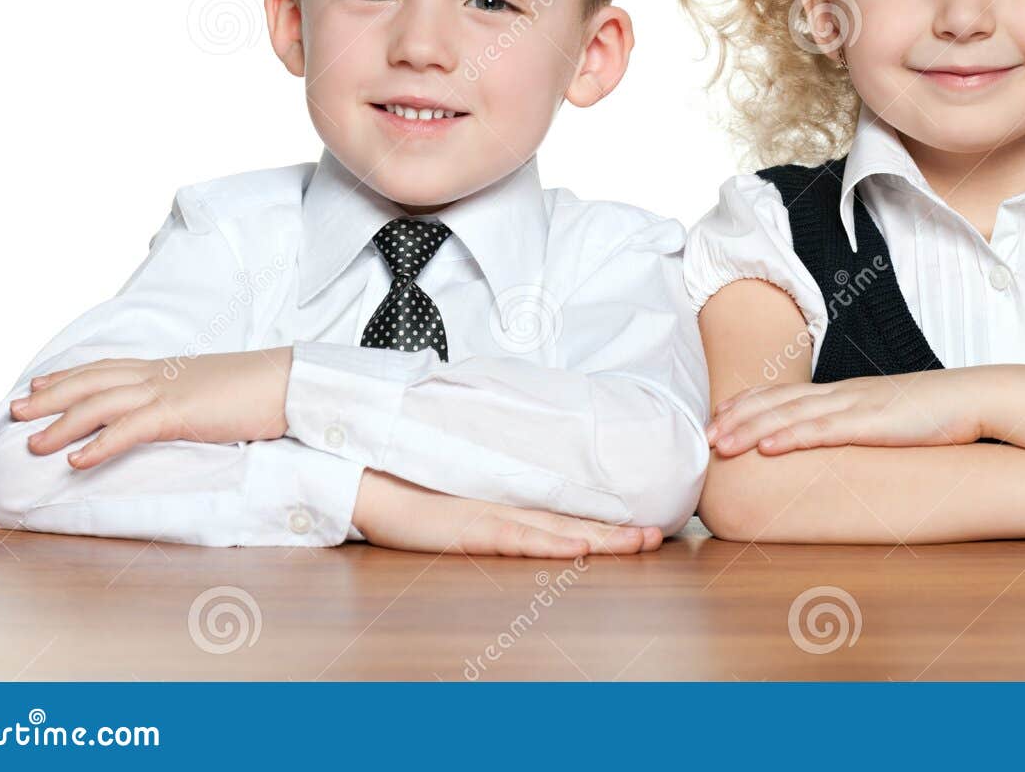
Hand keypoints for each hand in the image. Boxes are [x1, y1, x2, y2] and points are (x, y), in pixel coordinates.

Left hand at [8, 350, 292, 468]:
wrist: (294, 381)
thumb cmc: (266, 390)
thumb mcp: (219, 390)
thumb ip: (193, 398)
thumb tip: (186, 413)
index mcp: (171, 368)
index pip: (109, 367)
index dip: (71, 374)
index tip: (41, 380)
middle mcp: (161, 375)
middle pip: (92, 381)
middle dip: (50, 396)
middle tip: (15, 410)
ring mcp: (169, 391)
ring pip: (100, 404)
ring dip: (61, 424)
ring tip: (31, 444)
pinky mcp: (180, 413)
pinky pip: (129, 430)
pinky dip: (98, 445)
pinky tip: (75, 462)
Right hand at [354, 470, 663, 556]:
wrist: (366, 476)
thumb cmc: (409, 490)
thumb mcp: (459, 503)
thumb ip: (492, 508)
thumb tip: (525, 516)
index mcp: (508, 504)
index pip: (566, 518)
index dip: (606, 526)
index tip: (644, 530)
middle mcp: (506, 509)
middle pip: (572, 523)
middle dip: (617, 534)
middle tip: (657, 537)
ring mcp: (489, 516)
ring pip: (555, 530)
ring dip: (599, 539)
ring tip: (637, 543)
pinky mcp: (468, 528)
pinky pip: (514, 536)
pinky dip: (547, 544)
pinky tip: (575, 548)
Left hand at [705, 371, 980, 456]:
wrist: (979, 398)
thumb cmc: (939, 414)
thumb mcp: (891, 418)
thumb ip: (864, 426)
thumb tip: (845, 444)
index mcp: (847, 394)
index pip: (786, 394)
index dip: (749, 404)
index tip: (718, 416)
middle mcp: (844, 394)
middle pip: (778, 403)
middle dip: (737, 419)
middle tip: (704, 436)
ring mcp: (857, 406)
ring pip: (791, 415)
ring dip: (750, 429)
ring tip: (719, 443)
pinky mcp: (875, 422)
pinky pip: (824, 431)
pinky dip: (791, 437)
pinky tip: (766, 447)